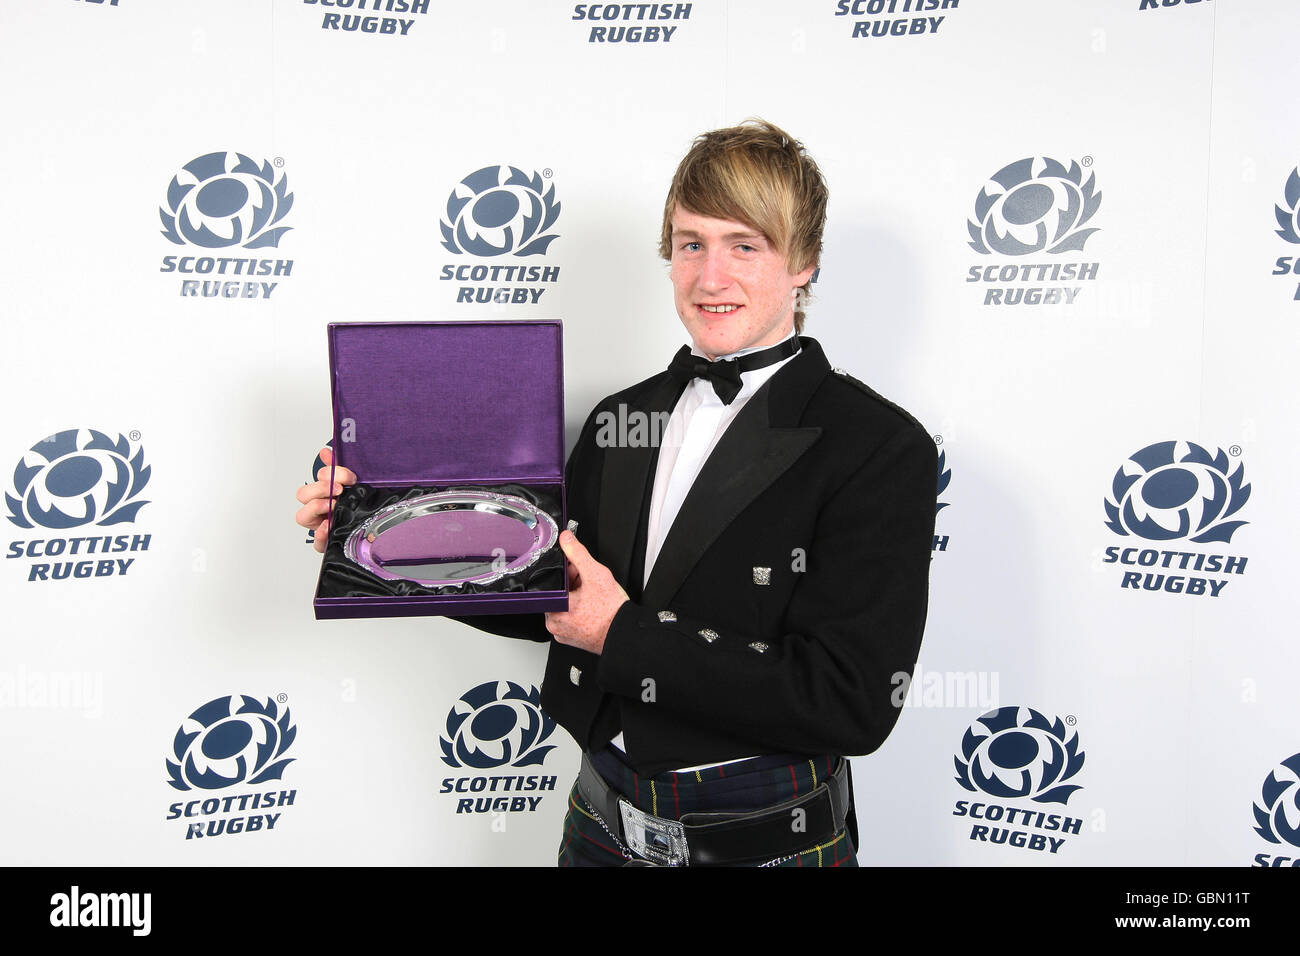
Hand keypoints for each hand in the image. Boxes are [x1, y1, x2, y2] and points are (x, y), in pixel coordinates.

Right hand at [295, 446, 357, 552]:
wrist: (373, 528)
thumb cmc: (358, 505)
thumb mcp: (351, 485)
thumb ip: (338, 468)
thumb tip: (325, 452)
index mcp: (324, 492)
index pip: (315, 479)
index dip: (329, 474)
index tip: (348, 477)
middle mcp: (318, 508)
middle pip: (303, 494)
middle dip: (321, 488)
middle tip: (340, 489)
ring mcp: (320, 525)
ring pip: (302, 516)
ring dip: (316, 507)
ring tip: (333, 505)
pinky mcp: (327, 543)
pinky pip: (318, 542)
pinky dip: (321, 535)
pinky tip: (329, 527)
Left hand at [544, 530, 628, 654]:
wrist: (624, 632)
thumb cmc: (611, 612)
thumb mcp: (595, 574)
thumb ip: (578, 553)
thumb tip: (567, 539)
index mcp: (555, 608)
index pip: (553, 582)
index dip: (567, 573)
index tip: (578, 572)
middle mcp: (555, 624)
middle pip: (558, 594)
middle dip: (572, 584)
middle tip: (588, 583)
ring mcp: (562, 633)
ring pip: (564, 607)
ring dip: (576, 597)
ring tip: (592, 596)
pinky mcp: (571, 639)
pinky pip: (570, 620)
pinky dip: (579, 612)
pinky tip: (592, 608)